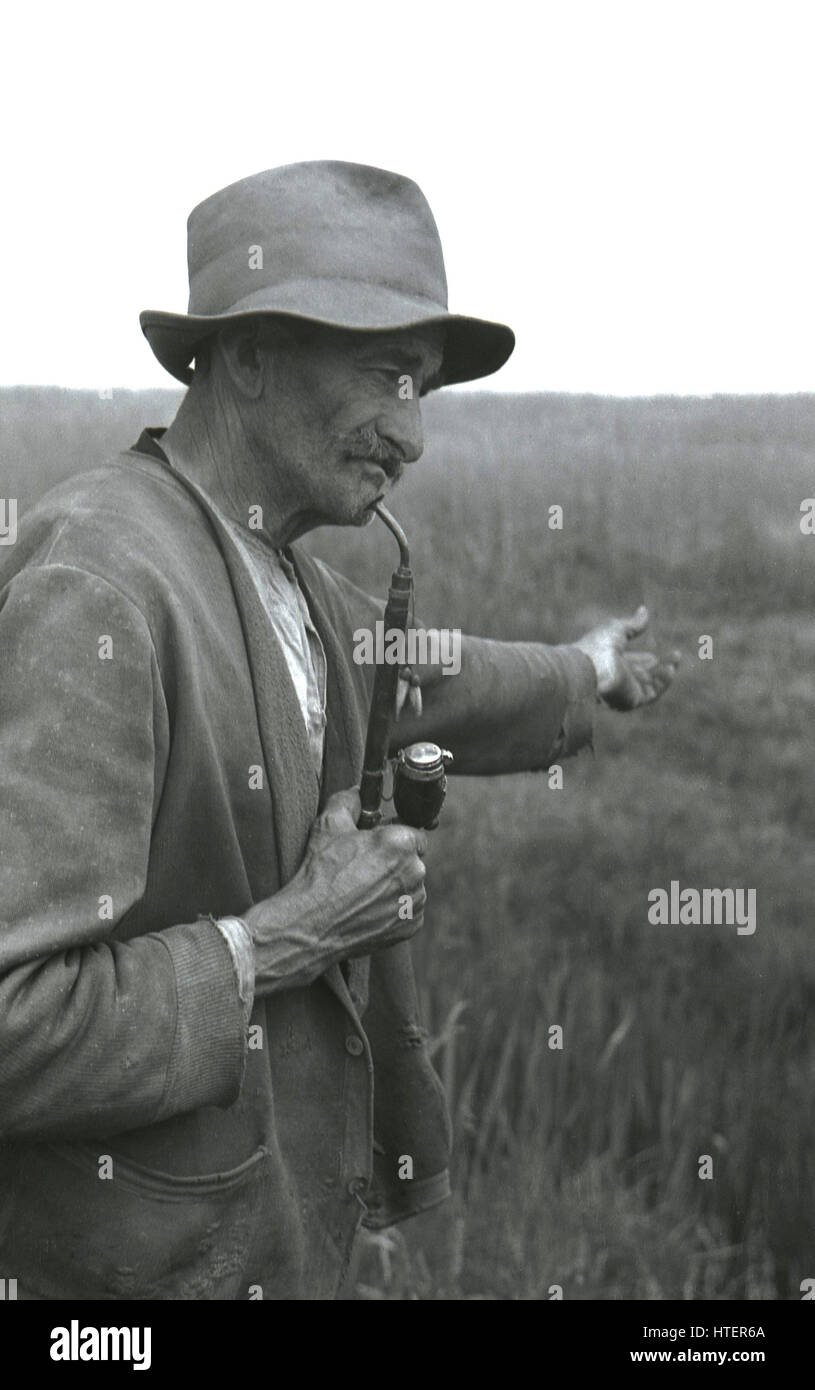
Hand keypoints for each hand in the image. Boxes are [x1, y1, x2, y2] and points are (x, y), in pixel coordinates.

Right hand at [243, 787, 426, 994]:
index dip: (393, 839)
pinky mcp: (411, 925)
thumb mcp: (328, 826)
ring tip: (363, 892)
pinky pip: (408, 911)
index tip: (376, 847)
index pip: (413, 834)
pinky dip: (394, 910)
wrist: (312, 924)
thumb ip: (348, 801)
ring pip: (411, 886)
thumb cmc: (320, 874)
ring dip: (395, 886)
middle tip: (364, 870)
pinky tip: (368, 909)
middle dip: (394, 863)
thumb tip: (357, 792)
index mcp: (401, 843)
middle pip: (412, 861)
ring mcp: (415, 901)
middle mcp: (416, 871)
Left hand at [573, 605, 679, 710]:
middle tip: (674, 655)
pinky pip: (652, 693)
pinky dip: (664, 681)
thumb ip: (633, 624)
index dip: (642, 659)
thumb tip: (644, 611)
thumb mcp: (617, 629)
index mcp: (609, 664)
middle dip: (655, 667)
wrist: (591, 666)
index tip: (654, 653)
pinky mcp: (632, 699)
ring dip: (665, 673)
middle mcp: (617, 679)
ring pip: (650, 685)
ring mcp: (625, 690)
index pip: (629, 664)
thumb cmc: (597, 646)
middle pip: (640, 676)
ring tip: (676, 657)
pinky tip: (670, 668)